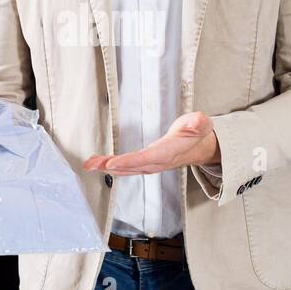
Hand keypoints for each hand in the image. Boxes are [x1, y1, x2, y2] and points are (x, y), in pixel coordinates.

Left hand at [83, 111, 219, 175]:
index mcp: (169, 153)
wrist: (199, 147)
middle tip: (92, 164)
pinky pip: (127, 167)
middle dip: (111, 166)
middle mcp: (157, 162)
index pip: (147, 158)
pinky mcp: (145, 164)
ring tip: (89, 164)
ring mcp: (150, 165)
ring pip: (127, 169)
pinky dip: (111, 167)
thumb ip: (198, 123)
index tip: (112, 163)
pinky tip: (98, 164)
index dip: (129, 162)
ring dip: (106, 167)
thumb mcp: (201, 124)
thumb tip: (199, 121)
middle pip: (132, 166)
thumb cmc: (196, 133)